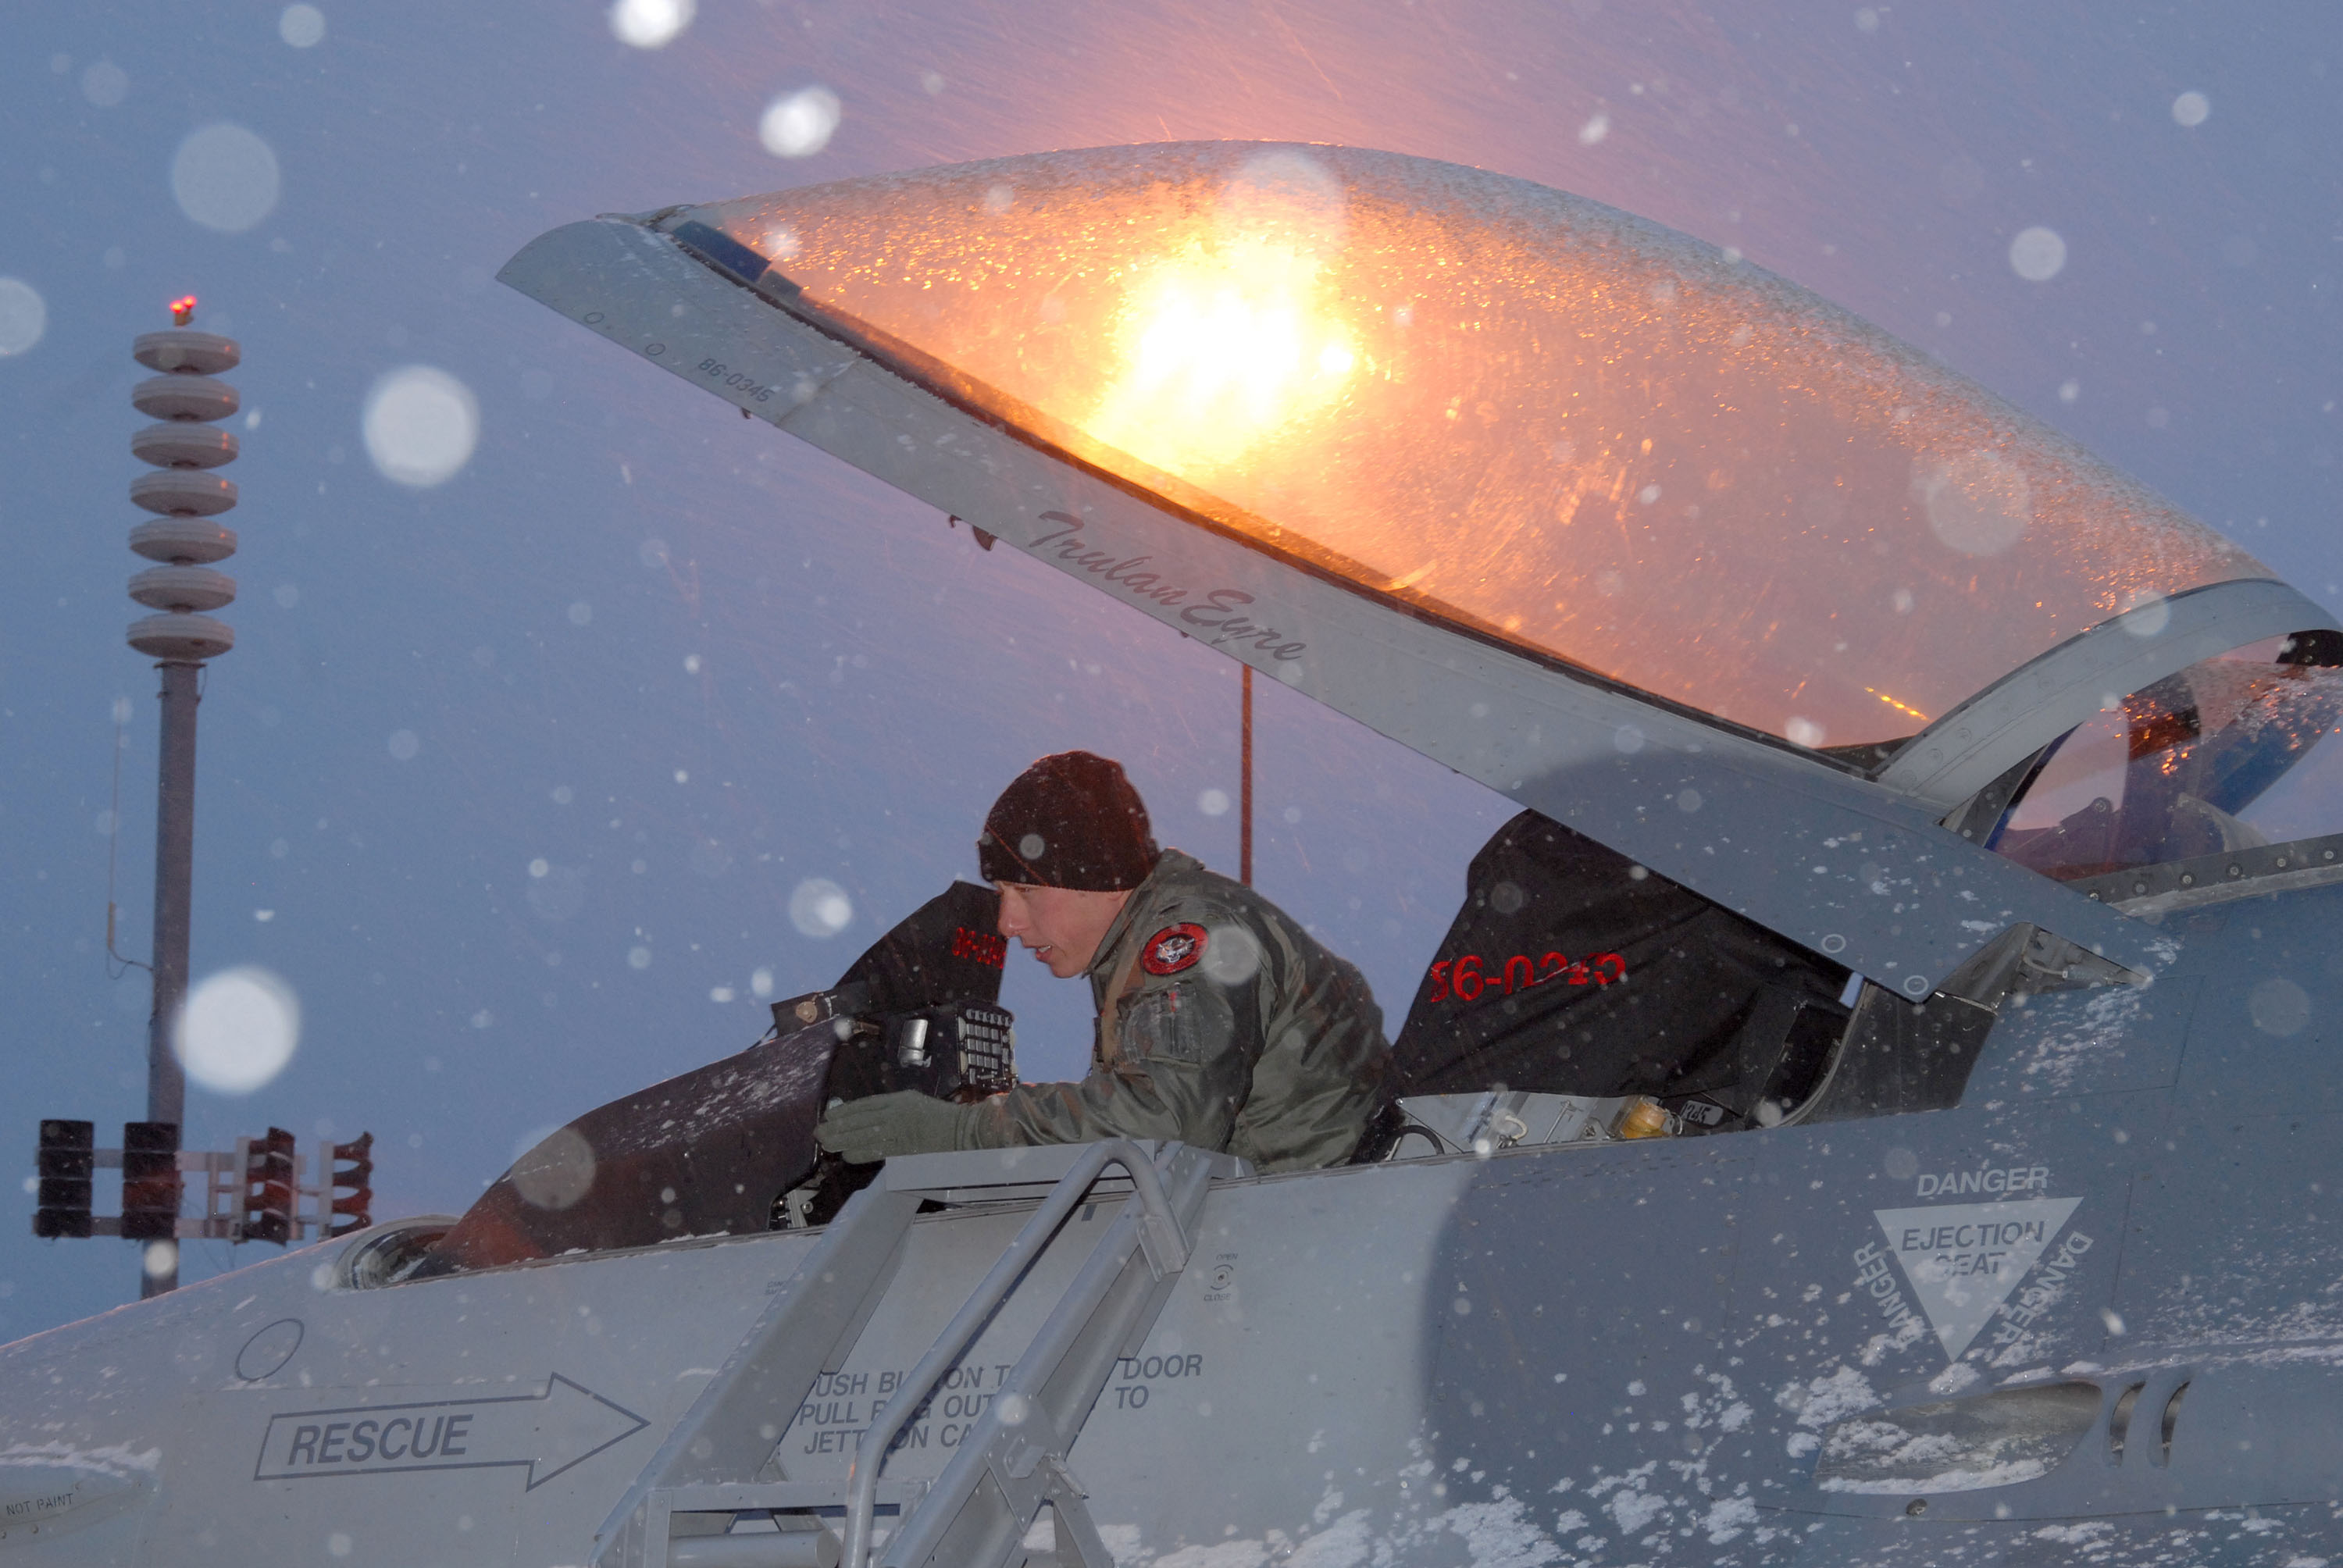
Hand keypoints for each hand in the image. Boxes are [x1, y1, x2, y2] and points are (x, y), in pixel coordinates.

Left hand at [814, 1091, 969, 1161]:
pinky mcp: (904, 1149)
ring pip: (864, 1135)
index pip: (865, 1105)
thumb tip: (866, 1116)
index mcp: (898, 1100)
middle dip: (837, 1127)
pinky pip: (877, 1151)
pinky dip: (860, 1153)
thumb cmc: (941, 1117)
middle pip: (860, 1120)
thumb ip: (892, 1107)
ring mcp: (899, 1131)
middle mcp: (896, 1113)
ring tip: (826, 1144)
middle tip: (818, 1132)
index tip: (829, 1116)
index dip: (845, 1111)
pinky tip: (847, 1155)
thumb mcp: (914, 1103)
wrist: (963, 1131)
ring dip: (843, 1140)